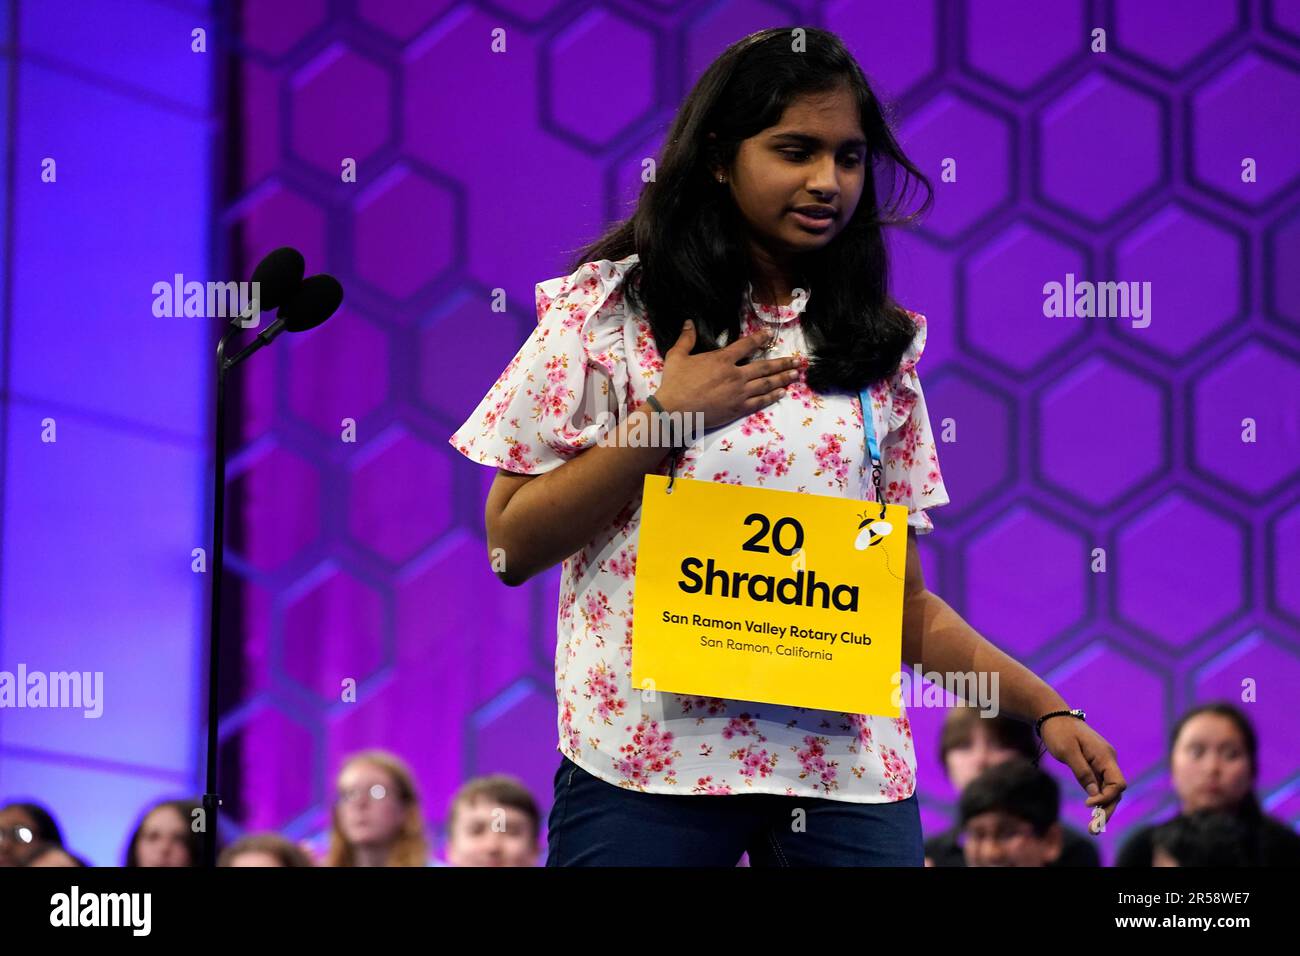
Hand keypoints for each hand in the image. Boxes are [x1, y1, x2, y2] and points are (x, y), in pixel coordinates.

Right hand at [654, 320, 802, 429]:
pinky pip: (760, 401)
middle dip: (783, 363)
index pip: (746, 345)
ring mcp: (738, 393)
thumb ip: (686, 339)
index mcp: (722, 359)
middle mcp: (735, 374)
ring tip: (795, 375)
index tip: (770, 335)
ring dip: (782, 378)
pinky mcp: (737, 409)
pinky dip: (772, 397)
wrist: (674, 411)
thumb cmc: (674, 383)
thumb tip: (689, 322)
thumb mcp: (676, 356)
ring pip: (766, 384)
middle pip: (764, 366)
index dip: (759, 338)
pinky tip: (782, 393)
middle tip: (798, 361)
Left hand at [1039, 717, 1126, 833]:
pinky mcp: (1093, 765)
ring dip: (1102, 808)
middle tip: (1093, 829)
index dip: (1106, 797)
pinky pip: (1100, 785)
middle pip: (1115, 791)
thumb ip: (1082, 772)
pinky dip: (1096, 799)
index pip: (1117, 784)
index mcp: (1105, 756)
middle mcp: (1108, 760)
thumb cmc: (1059, 731)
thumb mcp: (1068, 752)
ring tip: (1093, 828)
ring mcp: (1101, 763)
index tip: (1087, 803)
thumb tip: (1095, 794)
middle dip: (1106, 810)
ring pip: (1108, 790)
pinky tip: (1091, 812)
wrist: (1052, 716)